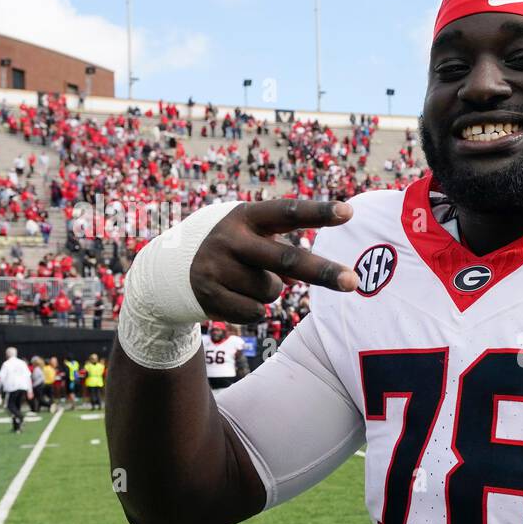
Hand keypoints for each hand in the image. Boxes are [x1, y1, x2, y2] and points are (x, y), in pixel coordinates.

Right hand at [189, 200, 356, 322]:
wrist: (169, 270)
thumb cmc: (229, 249)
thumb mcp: (250, 237)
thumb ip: (279, 249)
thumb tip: (298, 278)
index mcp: (246, 216)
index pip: (287, 212)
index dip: (318, 212)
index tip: (348, 212)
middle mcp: (231, 239)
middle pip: (287, 259)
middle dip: (322, 272)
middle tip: (353, 281)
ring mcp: (218, 267)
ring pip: (272, 292)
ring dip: (267, 291)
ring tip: (242, 280)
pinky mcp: (210, 294)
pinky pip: (256, 312)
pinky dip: (252, 309)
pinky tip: (231, 296)